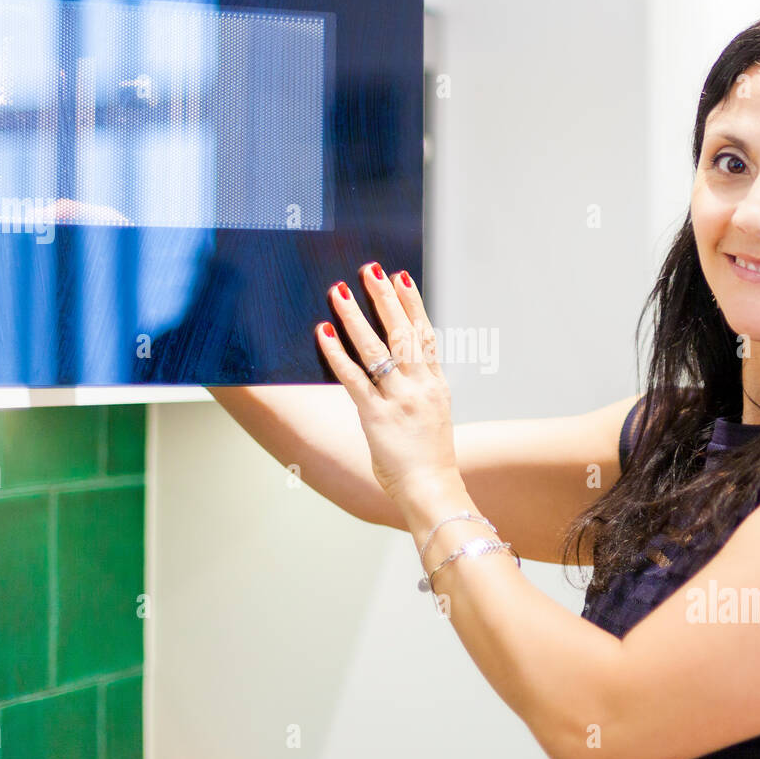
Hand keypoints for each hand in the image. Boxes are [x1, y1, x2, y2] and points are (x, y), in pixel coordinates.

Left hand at [315, 261, 458, 505]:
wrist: (431, 489)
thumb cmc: (428, 458)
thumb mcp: (435, 416)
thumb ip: (420, 389)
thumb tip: (400, 368)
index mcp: (435, 385)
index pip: (425, 335)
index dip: (413, 304)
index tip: (402, 278)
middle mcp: (419, 386)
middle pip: (402, 332)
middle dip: (386, 298)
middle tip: (372, 269)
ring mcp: (399, 399)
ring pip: (377, 348)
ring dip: (357, 316)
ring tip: (341, 290)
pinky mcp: (376, 416)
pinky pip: (353, 378)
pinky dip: (337, 353)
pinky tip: (324, 332)